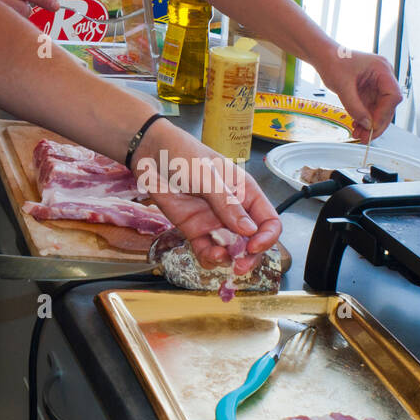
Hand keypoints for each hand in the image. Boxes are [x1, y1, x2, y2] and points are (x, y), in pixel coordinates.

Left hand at [131, 119, 281, 275]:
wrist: (150, 154)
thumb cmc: (181, 154)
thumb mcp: (206, 176)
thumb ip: (226, 203)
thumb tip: (249, 230)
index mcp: (245, 192)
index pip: (268, 220)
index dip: (267, 236)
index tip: (254, 246)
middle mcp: (233, 210)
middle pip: (252, 240)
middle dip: (250, 255)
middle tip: (240, 266)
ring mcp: (214, 221)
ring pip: (231, 249)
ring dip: (229, 259)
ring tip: (218, 257)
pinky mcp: (194, 229)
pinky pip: (207, 250)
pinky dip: (209, 258)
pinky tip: (208, 256)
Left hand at [316, 48, 403, 141]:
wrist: (322, 55)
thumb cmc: (332, 60)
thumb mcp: (342, 85)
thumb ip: (354, 106)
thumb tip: (366, 124)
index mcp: (381, 69)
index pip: (392, 95)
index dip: (384, 113)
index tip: (373, 126)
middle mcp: (382, 76)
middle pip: (388, 105)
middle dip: (377, 122)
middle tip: (366, 136)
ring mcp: (376, 84)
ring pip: (379, 109)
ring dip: (370, 123)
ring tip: (359, 134)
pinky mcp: (369, 90)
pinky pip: (370, 107)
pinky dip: (364, 117)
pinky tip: (357, 125)